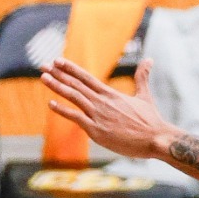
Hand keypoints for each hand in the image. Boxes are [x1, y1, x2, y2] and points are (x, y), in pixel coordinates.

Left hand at [42, 59, 177, 159]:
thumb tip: (149, 59)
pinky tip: (50, 104)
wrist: (155, 138)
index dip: (70, 69)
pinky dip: (62, 110)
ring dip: (57, 87)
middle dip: (58, 74)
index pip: (86, 78)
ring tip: (43, 77)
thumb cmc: (151, 120)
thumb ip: (142, 77)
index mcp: (111, 94)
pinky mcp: (97, 130)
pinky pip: (76, 118)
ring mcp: (98, 115)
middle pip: (76, 84)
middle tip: (43, 65)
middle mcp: (102, 102)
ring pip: (74, 97)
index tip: (57, 60)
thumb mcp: (144, 95)